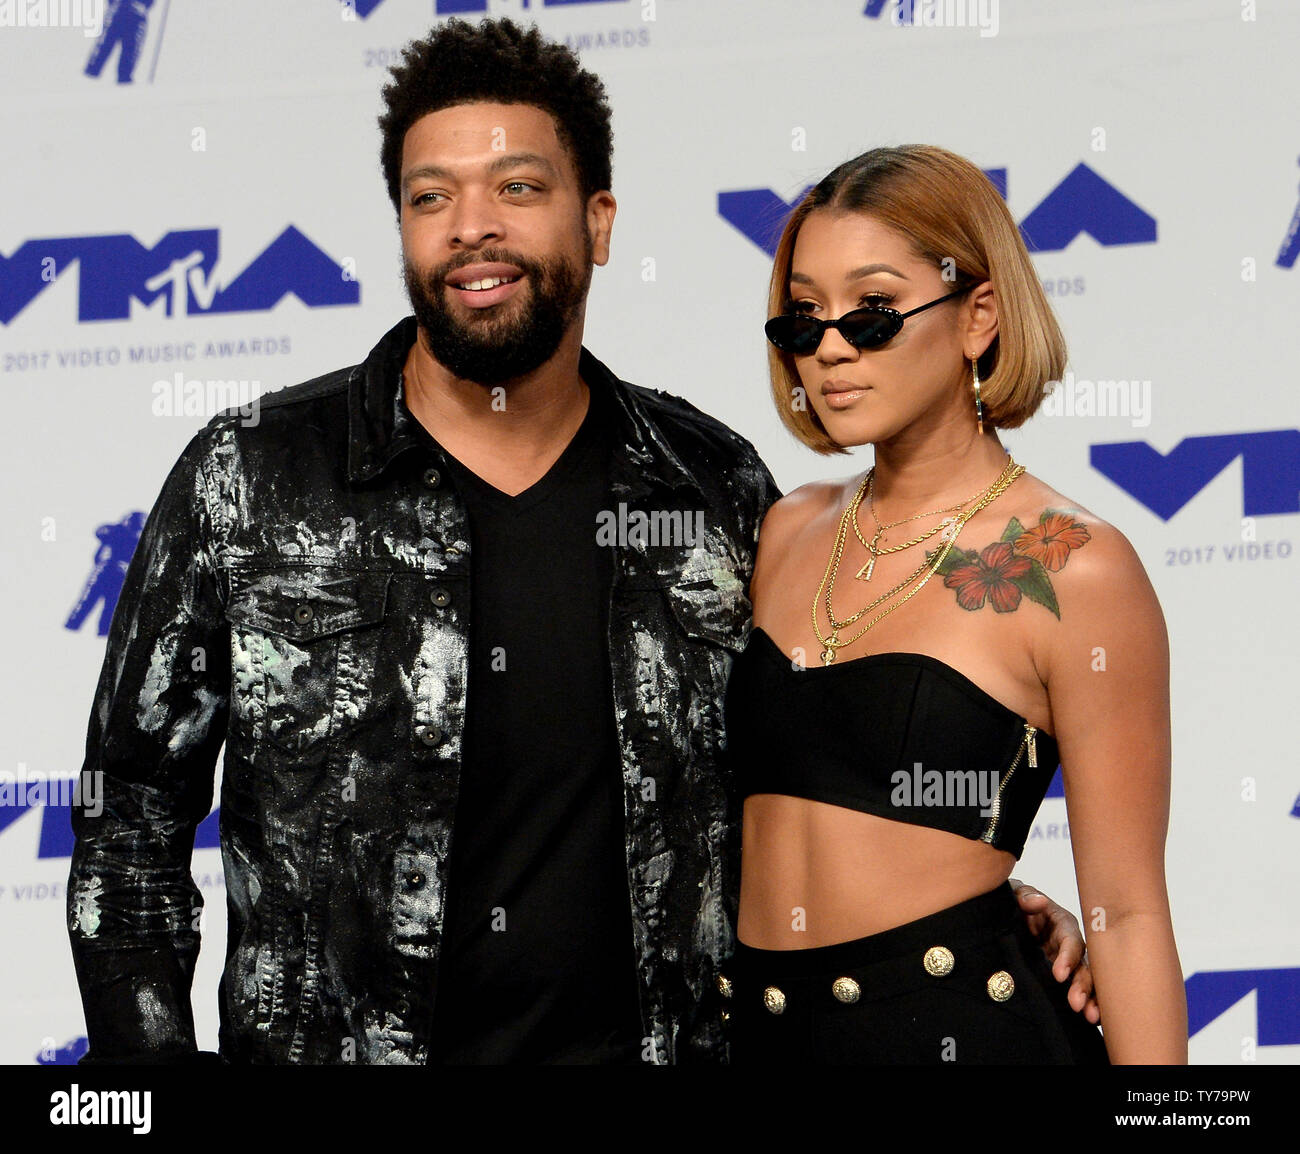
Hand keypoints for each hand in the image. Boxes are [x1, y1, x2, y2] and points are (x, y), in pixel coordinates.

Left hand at [1009, 878, 1101, 1023]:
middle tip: (1077, 1005)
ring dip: (1090, 998)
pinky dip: (1083, 1003)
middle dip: (1083, 984)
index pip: (1070, 940)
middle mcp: (1067, 945)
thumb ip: (1024, 896)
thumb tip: (1039, 901)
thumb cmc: (1014, 901)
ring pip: (1083, 980)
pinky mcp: (1054, 977)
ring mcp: (1063, 963)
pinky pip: (1071, 990)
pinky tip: (1088, 1020)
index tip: (1059, 975)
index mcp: (1061, 923)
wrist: (999, 914)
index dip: (1068, 957)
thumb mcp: (1015, 894)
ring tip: (1090, 1017)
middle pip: (1082, 965)